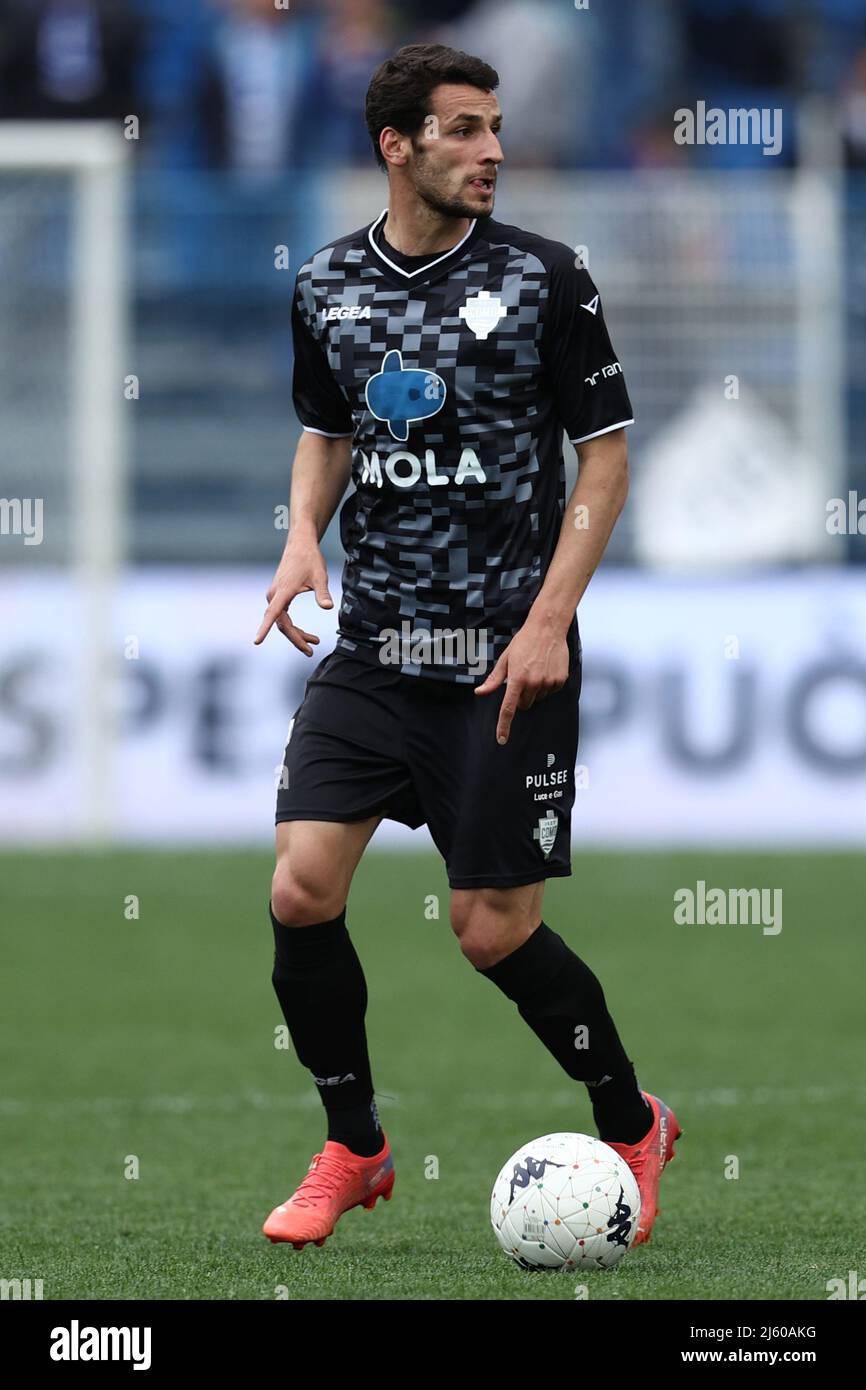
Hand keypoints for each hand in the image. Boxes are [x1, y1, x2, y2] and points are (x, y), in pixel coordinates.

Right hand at [253, 540, 332, 654]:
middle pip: (281, 624)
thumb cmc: (309, 559)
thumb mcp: (320, 576)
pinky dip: (293, 626)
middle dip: (295, 639)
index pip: (272, 614)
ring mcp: (275, 596)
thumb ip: (322, 593)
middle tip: (310, 651)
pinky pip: (282, 616)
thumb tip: (328, 607)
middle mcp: (275, 595)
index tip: (257, 641)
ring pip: (282, 622)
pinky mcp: (278, 596)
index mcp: (283, 591)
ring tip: (313, 642)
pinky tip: (304, 633)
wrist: (300, 545)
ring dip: (296, 634)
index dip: (264, 629)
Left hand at [474, 621, 569, 744]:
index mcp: (517, 679)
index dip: (504, 726)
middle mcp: (533, 683)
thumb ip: (494, 680)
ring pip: (538, 698)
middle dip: (521, 696)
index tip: (501, 739)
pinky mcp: (560, 680)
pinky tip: (546, 669)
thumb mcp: (505, 659)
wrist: (548, 628)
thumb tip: (480, 692)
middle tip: (522, 678)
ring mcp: (548, 682)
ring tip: (535, 669)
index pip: (508, 709)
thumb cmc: (524, 642)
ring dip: (535, 690)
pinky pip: (550, 691)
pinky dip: (547, 684)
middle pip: (524, 705)